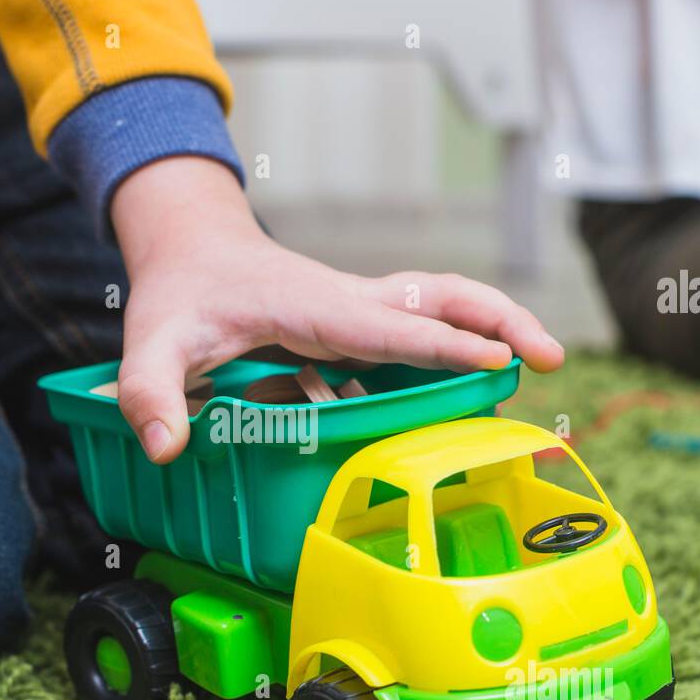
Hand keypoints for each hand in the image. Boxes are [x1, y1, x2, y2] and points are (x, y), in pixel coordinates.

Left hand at [110, 156, 564, 462]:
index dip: (441, 344)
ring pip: (441, 302)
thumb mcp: (149, 342)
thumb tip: (167, 450)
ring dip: (495, 323)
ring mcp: (358, 306)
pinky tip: (480, 378)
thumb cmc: (177, 293)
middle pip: (440, 295)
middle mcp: (346, 300)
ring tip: (544, 361)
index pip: (386, 325)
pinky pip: (420, 324)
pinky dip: (461, 341)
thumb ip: (149, 393)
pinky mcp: (358, 318)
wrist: (191, 248)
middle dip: (499, 318)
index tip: (496, 360)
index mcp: (309, 306)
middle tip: (551, 357)